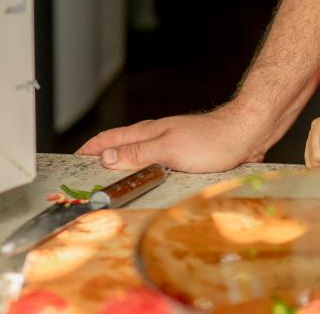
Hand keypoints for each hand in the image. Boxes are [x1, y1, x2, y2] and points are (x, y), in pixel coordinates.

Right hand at [75, 103, 265, 172]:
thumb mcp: (169, 150)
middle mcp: (157, 137)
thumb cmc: (212, 140)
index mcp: (147, 133)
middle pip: (121, 149)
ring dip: (124, 170)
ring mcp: (171, 146)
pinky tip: (149, 186)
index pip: (109, 139)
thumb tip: (106, 158)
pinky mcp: (186, 157)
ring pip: (139, 158)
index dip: (89, 150)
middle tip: (86, 179)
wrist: (247, 135)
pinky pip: (157, 166)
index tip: (72, 161)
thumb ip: (137, 153)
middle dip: (102, 162)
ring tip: (112, 186)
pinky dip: (146, 175)